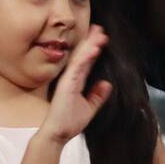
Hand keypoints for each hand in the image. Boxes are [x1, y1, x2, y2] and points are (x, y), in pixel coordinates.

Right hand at [40, 25, 112, 144]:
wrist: (57, 134)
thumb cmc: (68, 123)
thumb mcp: (88, 108)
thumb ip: (97, 96)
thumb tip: (106, 84)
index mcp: (76, 82)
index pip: (86, 62)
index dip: (93, 49)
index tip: (101, 37)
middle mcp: (72, 78)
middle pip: (83, 56)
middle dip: (91, 41)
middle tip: (100, 29)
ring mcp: (68, 80)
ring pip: (80, 58)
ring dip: (90, 45)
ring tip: (100, 34)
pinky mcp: (66, 84)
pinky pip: (77, 67)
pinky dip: (86, 57)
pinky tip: (94, 49)